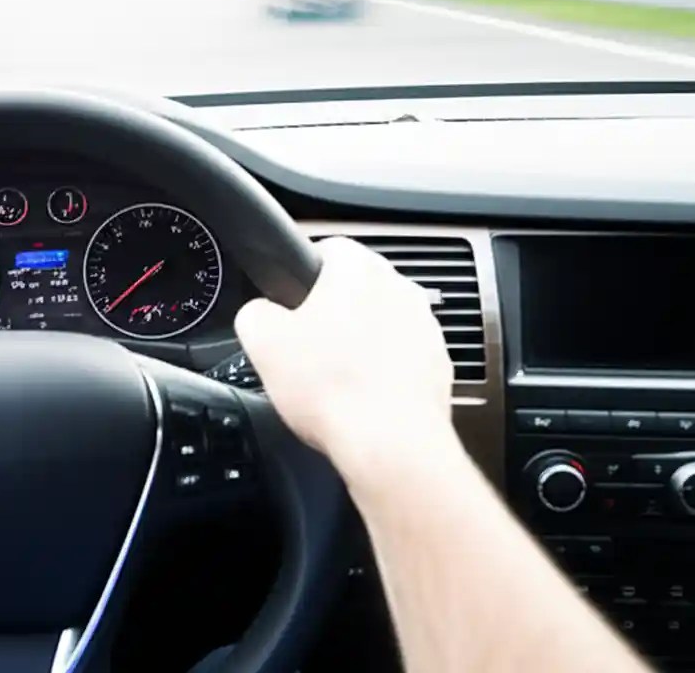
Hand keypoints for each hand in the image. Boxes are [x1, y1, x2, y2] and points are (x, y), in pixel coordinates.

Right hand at [234, 237, 457, 485]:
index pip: (327, 249)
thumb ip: (254, 313)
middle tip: (304, 348)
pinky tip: (360, 400)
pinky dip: (382, 374)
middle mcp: (401, 288)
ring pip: (381, 326)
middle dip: (331, 314)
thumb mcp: (261, 341)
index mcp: (359, 269)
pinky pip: (401, 361)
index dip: (300, 277)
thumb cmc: (331, 389)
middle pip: (356, 290)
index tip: (289, 305)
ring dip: (359, 344)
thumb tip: (259, 314)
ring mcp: (427, 328)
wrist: (389, 445)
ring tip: (333, 380)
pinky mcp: (439, 366)